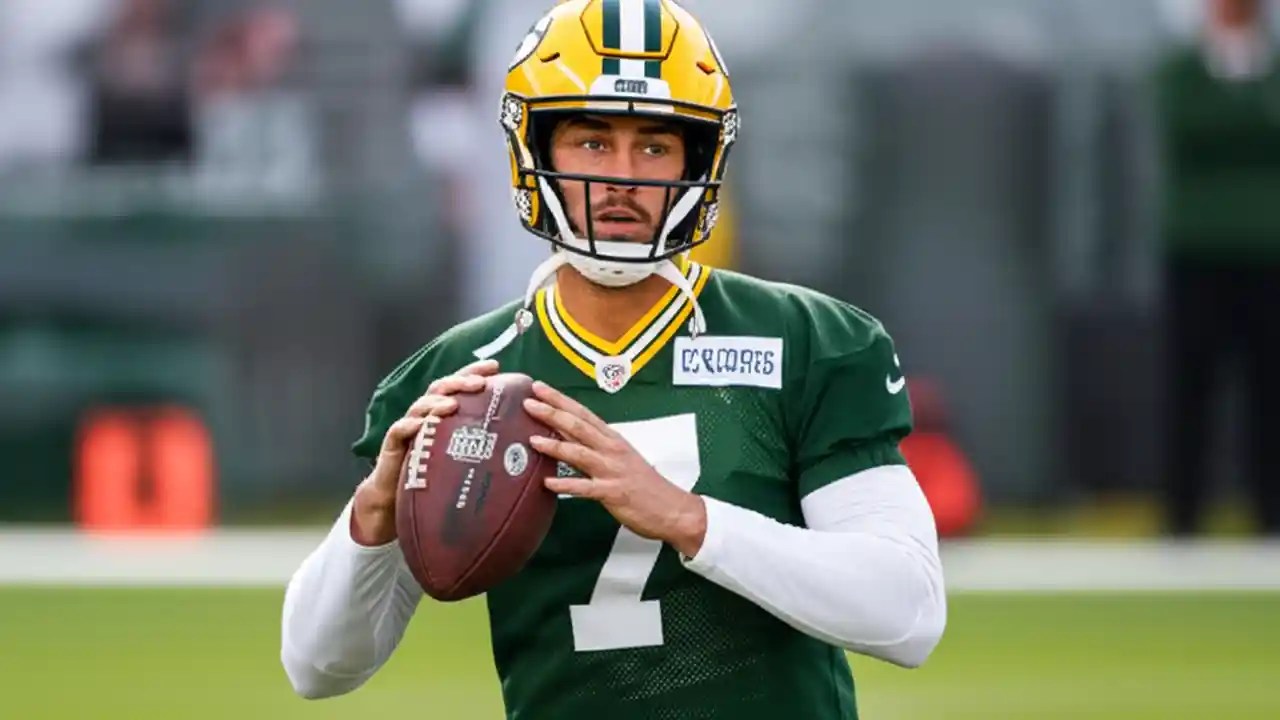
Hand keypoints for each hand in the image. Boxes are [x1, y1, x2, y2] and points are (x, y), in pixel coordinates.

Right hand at [350, 358, 499, 544]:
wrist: (399, 502)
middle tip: (480, 383)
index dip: (475, 373)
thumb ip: (483, 448)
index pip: (459, 386)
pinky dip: (411, 425)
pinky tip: (422, 424)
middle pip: (441, 388)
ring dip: (437, 401)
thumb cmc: (436, 478)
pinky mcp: (393, 445)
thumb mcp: (463, 459)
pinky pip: (400, 430)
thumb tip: (522, 446)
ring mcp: (409, 428)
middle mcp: (426, 415)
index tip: (496, 367)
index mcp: (443, 414)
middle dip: (460, 382)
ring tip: (453, 404)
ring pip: (421, 405)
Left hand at [523, 381, 706, 557]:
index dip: (560, 399)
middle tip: (529, 401)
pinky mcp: (613, 493)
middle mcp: (612, 450)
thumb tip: (564, 440)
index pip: (582, 413)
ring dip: (555, 445)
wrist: (672, 509)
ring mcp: (612, 471)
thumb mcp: (620, 459)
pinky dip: (565, 485)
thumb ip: (593, 449)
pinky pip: (585, 488)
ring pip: (579, 453)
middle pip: (578, 426)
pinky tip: (548, 483)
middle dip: (553, 412)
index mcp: (613, 439)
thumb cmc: (644, 485)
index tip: (539, 387)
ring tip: (532, 439)